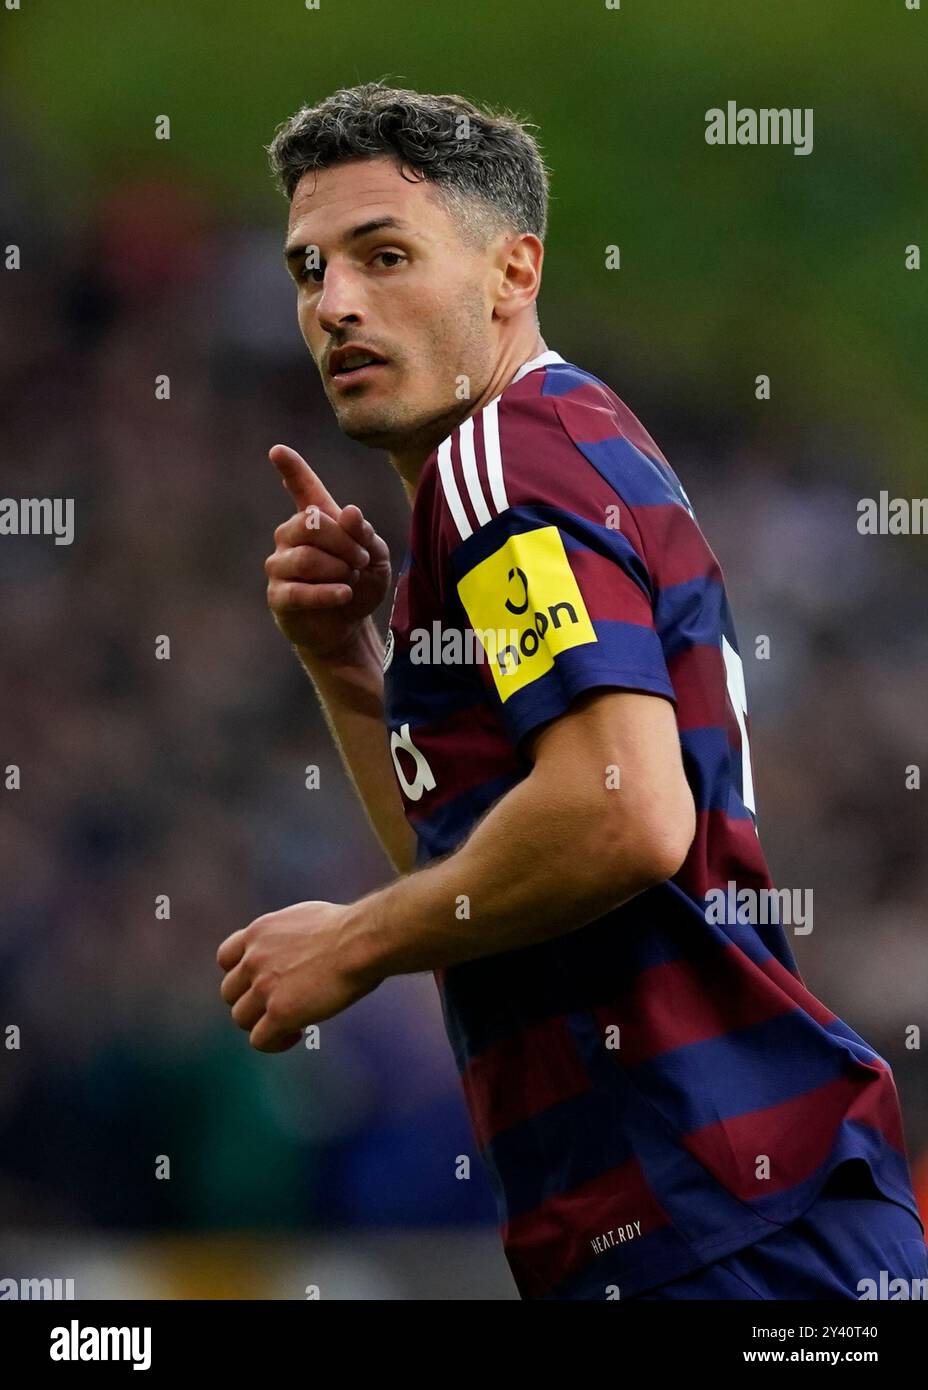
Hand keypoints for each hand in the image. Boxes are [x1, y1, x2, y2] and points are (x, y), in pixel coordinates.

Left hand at [217, 900, 382, 1052]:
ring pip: (241, 1018)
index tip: (262, 982)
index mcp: (259, 932)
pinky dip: (275, 1042)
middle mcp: (254, 958)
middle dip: (252, 1002)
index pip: (226, 958)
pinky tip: (298, 1034)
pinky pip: (259, 1040)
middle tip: (281, 1005)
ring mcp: (264, 987)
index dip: (241, 974)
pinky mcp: (279, 1012)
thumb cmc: (349, 928)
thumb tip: (294, 949)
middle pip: (230, 992)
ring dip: (263, 1023)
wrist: (361, 940)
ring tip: (292, 1023)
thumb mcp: (305, 918)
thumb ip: (286, 936)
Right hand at [265, 445, 391, 658]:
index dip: (292, 469)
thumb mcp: (374, 556)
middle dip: (344, 542)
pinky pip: (298, 590)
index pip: (303, 488)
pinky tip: (344, 595)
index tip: (278, 450)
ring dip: (338, 569)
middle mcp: (291, 537)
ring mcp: (280, 565)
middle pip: (310, 524)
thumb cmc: (359, 583)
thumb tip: (349, 512)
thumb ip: (364, 533)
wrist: (349, 626)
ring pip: (305, 557)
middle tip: (361, 560)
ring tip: (350, 581)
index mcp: (315, 520)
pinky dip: (327, 592)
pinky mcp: (278, 596)